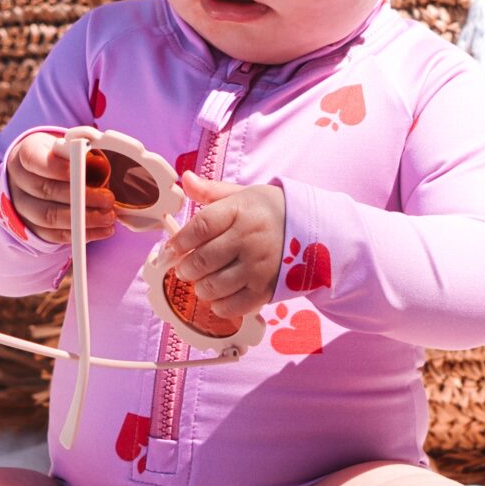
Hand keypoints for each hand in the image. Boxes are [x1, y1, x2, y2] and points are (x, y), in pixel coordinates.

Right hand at [5, 131, 116, 243]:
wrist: (39, 173)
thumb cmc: (60, 158)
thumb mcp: (68, 147)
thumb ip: (81, 154)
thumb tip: (98, 167)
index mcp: (26, 153)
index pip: (33, 159)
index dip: (56, 167)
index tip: (80, 170)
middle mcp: (18, 180)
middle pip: (44, 190)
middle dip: (80, 196)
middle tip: (108, 198)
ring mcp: (22, 206)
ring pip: (48, 217)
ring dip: (82, 219)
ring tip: (108, 217)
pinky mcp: (31, 228)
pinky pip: (53, 235)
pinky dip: (80, 235)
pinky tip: (102, 230)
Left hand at [156, 173, 287, 321]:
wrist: (314, 230)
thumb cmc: (269, 212)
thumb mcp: (242, 194)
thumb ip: (211, 191)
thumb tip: (185, 179)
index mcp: (240, 211)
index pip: (201, 226)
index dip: (179, 241)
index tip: (170, 249)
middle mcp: (249, 239)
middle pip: (203, 260)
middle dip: (185, 268)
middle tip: (184, 268)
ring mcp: (258, 267)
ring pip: (214, 286)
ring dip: (200, 287)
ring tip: (201, 282)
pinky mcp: (266, 290)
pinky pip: (233, 306)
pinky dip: (219, 306)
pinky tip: (219, 296)